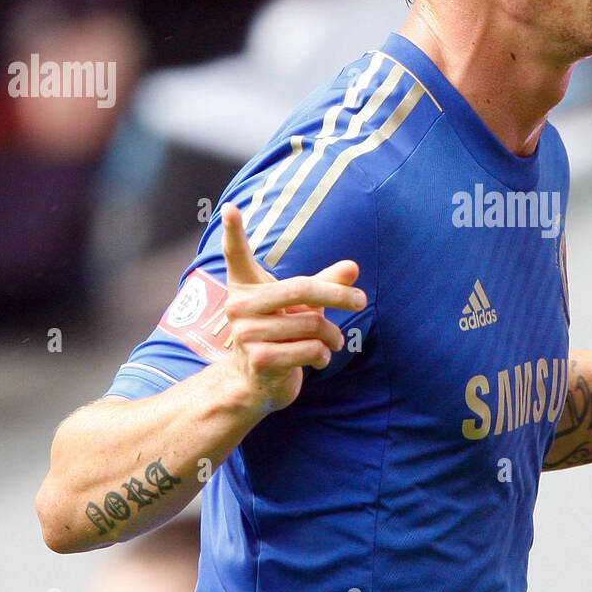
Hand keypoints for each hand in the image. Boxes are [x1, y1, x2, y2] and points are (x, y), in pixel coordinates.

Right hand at [220, 203, 365, 414]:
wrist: (257, 383)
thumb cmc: (282, 335)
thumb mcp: (302, 306)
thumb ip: (325, 285)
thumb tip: (353, 267)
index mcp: (245, 286)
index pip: (236, 254)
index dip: (233, 231)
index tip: (230, 207)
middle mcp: (239, 306)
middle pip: (302, 288)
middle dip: (338, 295)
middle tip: (361, 301)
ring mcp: (246, 334)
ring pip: (312, 323)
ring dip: (332, 335)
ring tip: (333, 341)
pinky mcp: (259, 360)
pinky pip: (309, 349)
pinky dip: (324, 355)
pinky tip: (319, 359)